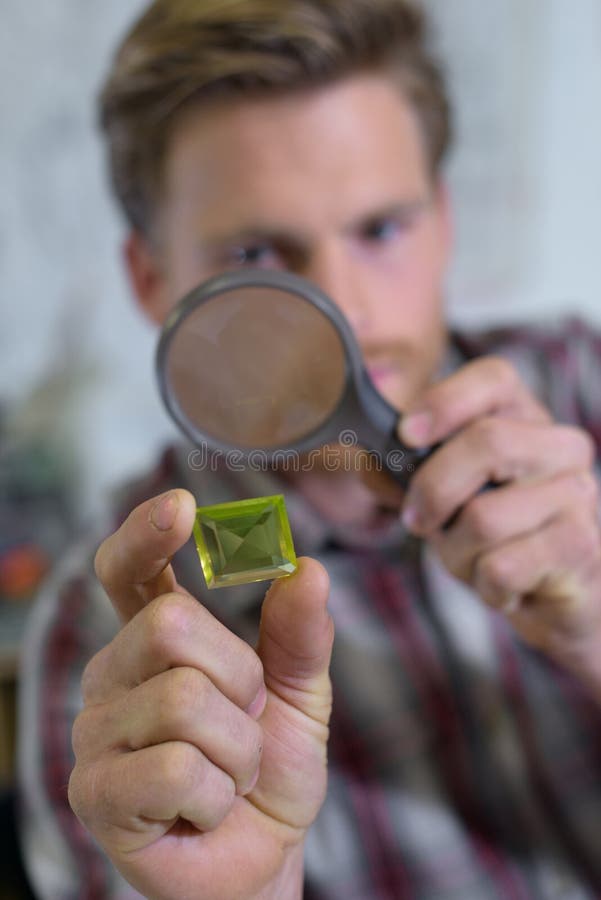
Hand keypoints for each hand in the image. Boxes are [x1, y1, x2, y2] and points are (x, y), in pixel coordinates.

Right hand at [68, 490, 333, 899]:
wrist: (260, 857)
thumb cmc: (267, 770)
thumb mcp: (298, 695)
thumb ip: (300, 634)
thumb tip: (307, 567)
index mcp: (153, 642)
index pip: (127, 572)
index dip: (146, 534)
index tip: (182, 505)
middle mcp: (113, 676)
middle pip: (172, 627)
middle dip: (239, 677)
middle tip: (245, 721)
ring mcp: (96, 736)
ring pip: (182, 700)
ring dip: (238, 746)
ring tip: (230, 772)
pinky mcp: (97, 796)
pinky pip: (174, 768)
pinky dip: (217, 791)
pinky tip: (206, 807)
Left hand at [398, 357, 600, 687]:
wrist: (558, 598)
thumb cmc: (496, 537)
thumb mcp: (449, 496)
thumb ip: (409, 472)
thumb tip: (368, 461)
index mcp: (526, 419)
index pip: (493, 379)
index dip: (444, 401)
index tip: (406, 433)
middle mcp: (561, 447)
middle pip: (488, 442)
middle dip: (433, 488)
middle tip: (418, 520)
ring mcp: (577, 495)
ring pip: (484, 517)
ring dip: (457, 554)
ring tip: (476, 561)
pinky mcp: (579, 547)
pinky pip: (500, 566)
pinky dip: (483, 585)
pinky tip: (503, 586)